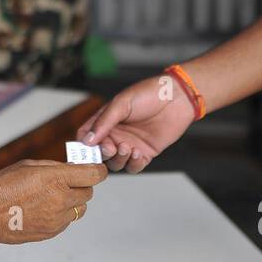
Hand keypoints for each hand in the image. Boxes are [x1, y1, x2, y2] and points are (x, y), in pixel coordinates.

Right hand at [0, 159, 107, 256]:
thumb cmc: (2, 186)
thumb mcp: (28, 166)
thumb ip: (54, 167)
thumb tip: (71, 169)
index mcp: (56, 179)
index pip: (94, 175)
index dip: (98, 170)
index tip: (97, 169)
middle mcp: (61, 200)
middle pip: (88, 192)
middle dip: (82, 185)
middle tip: (69, 181)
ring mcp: (58, 219)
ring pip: (80, 209)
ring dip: (73, 201)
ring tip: (54, 196)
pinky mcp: (52, 231)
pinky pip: (67, 220)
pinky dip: (62, 213)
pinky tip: (44, 208)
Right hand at [76, 73, 195, 172]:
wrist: (177, 98)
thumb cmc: (148, 94)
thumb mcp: (122, 104)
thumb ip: (104, 122)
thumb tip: (86, 141)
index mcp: (105, 121)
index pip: (86, 137)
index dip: (84, 146)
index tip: (88, 149)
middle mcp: (115, 134)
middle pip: (100, 154)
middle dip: (103, 154)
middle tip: (112, 147)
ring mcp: (130, 145)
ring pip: (116, 163)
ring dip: (119, 159)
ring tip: (128, 147)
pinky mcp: (145, 153)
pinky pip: (134, 167)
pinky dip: (133, 164)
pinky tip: (137, 153)